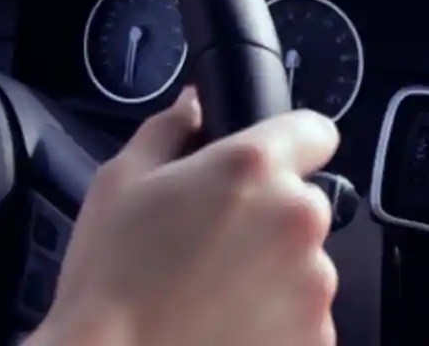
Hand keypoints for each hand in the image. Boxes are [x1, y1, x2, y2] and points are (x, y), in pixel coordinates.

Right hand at [32, 87, 340, 345]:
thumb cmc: (111, 283)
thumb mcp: (120, 183)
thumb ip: (169, 130)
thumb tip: (193, 105)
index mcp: (254, 168)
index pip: (315, 130)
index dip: (291, 143)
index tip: (271, 163)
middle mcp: (296, 219)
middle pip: (302, 203)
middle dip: (268, 217)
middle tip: (213, 244)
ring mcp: (314, 284)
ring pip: (305, 263)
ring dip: (272, 271)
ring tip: (213, 293)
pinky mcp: (317, 336)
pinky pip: (305, 317)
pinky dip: (276, 320)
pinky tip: (226, 325)